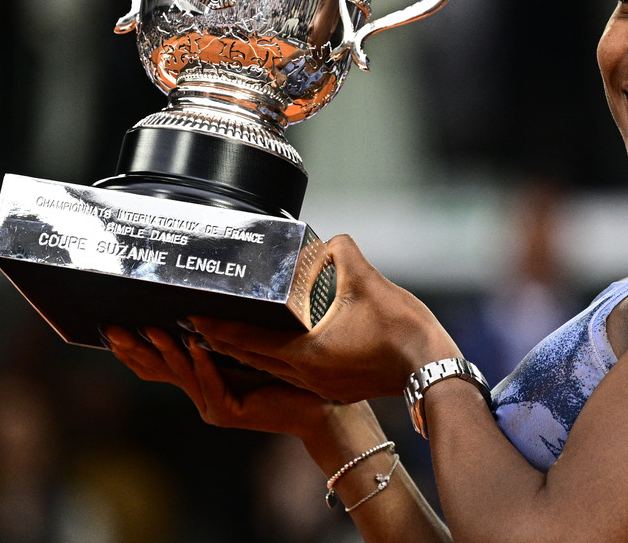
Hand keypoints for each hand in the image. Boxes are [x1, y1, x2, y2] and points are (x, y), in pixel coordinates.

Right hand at [103, 325, 334, 438]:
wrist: (317, 405)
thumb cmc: (287, 371)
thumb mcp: (245, 346)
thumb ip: (223, 332)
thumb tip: (203, 296)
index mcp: (200, 379)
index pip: (156, 365)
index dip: (131, 349)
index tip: (110, 328)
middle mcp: (200, 394)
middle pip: (158, 371)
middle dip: (135, 349)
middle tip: (114, 328)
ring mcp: (212, 406)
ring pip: (182, 374)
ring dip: (167, 350)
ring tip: (152, 329)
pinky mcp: (229, 413)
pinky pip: (211, 384)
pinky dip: (202, 364)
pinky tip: (195, 344)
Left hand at [188, 235, 460, 403]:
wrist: (433, 370)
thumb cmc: (402, 330)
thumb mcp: (368, 280)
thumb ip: (341, 253)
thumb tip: (329, 240)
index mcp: (304, 353)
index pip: (247, 340)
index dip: (218, 326)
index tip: (194, 315)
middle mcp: (306, 376)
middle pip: (252, 358)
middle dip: (225, 339)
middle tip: (201, 320)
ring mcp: (321, 385)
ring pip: (272, 368)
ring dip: (249, 350)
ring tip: (229, 331)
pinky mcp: (336, 386)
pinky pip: (293, 372)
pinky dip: (276, 357)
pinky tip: (279, 343)